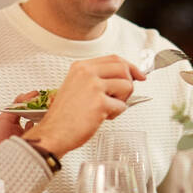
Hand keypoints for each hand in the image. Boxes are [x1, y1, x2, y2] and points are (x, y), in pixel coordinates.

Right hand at [30, 56, 145, 156]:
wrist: (53, 133)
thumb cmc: (65, 116)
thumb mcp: (77, 87)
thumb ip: (97, 78)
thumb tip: (125, 76)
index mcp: (81, 67)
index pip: (114, 58)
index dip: (130, 66)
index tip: (139, 74)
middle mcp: (86, 73)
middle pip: (124, 68)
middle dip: (129, 83)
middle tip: (121, 96)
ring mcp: (93, 86)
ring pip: (127, 85)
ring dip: (122, 100)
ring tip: (107, 108)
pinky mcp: (100, 102)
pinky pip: (122, 105)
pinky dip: (116, 114)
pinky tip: (101, 117)